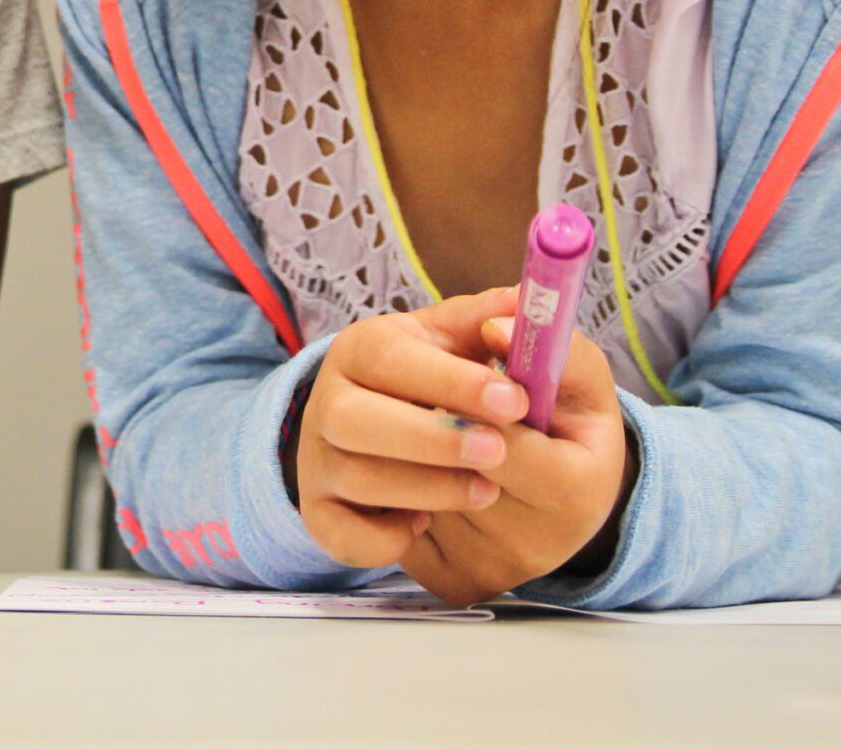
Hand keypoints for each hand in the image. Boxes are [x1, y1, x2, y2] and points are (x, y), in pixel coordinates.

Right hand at [292, 289, 528, 573]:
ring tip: (486, 490)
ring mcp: (318, 458)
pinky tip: (423, 524)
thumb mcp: (460, 339)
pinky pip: (341, 536)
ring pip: (356, 479)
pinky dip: (384, 539)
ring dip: (427, 490)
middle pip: (353, 419)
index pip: (392, 358)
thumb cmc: (437, 379)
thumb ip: (489, 319)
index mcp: (362, 346)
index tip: (514, 400)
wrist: (389, 431)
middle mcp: (327, 399)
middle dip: (431, 440)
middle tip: (496, 452)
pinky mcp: (320, 512)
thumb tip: (522, 300)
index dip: (453, 381)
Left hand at [398, 319, 629, 607]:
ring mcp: (484, 569)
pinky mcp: (444, 581)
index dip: (469, 395)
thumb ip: (548, 342)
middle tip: (431, 396)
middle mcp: (531, 546)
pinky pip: (381, 534)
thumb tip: (497, 324)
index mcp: (576, 490)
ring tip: (424, 426)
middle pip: (450, 478)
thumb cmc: (561, 423)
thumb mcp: (577, 376)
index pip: (505, 445)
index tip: (457, 364)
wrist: (558, 494)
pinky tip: (404, 470)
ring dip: (401, 451)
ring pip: (407, 497)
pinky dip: (382, 493)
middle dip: (429, 427)